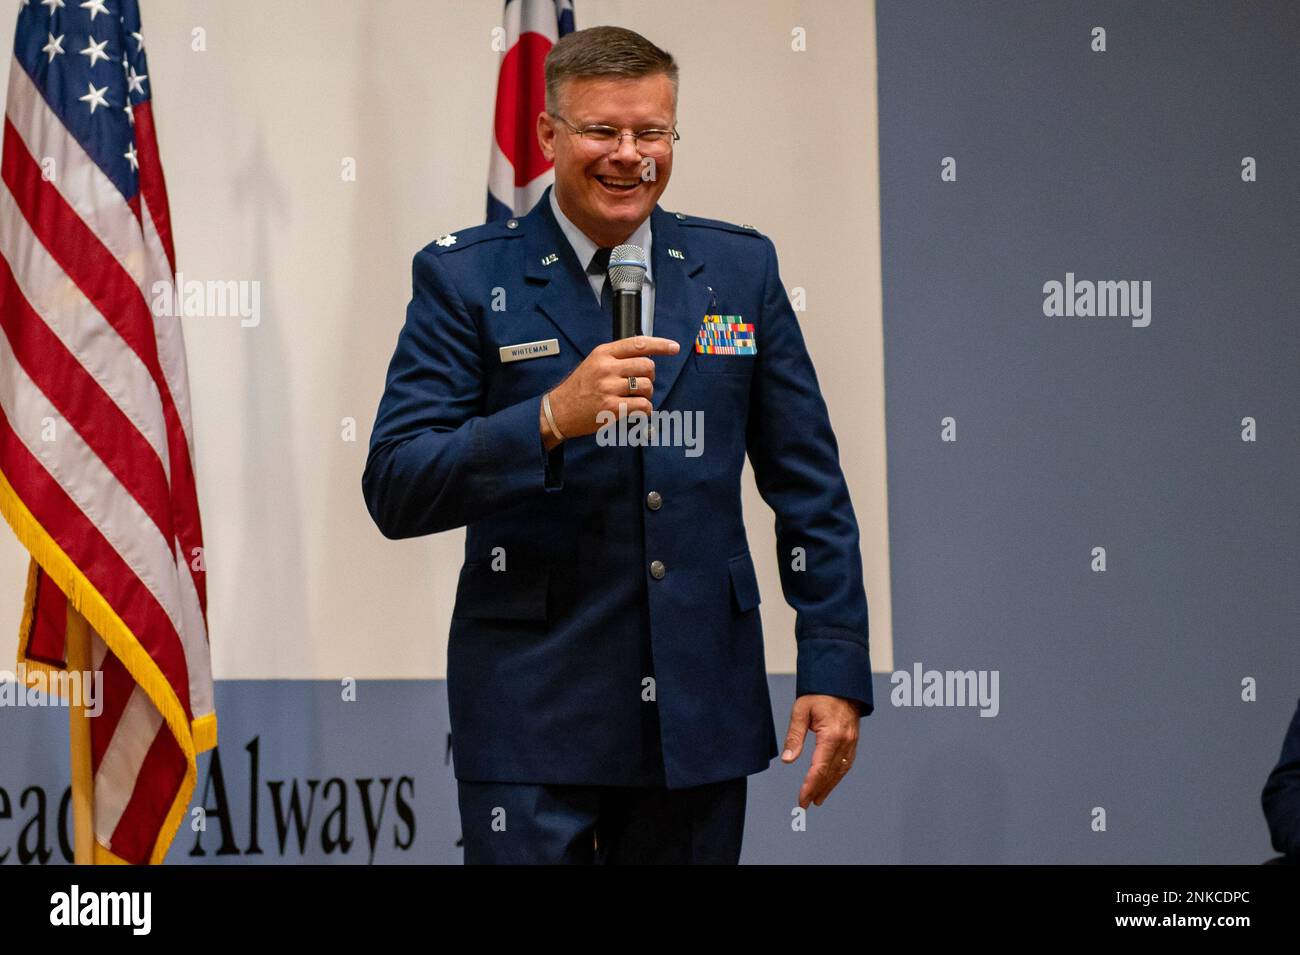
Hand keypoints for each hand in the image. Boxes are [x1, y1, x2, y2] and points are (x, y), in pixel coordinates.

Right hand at [540, 336, 679, 448]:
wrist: (559, 410)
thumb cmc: (579, 387)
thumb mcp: (594, 363)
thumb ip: (617, 357)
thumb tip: (646, 355)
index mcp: (603, 353)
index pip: (638, 343)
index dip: (660, 345)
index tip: (674, 347)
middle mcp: (607, 368)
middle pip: (647, 366)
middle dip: (650, 376)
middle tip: (642, 384)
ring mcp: (609, 388)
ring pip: (647, 386)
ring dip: (647, 395)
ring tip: (636, 399)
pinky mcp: (612, 407)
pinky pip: (642, 406)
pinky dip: (645, 410)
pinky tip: (637, 411)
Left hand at [782, 694, 860, 808]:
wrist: (840, 682)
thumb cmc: (818, 694)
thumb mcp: (801, 711)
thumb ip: (794, 737)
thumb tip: (788, 760)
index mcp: (832, 735)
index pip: (819, 768)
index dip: (810, 786)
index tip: (802, 800)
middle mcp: (845, 741)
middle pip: (830, 773)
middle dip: (817, 790)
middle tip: (805, 804)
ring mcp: (852, 742)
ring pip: (840, 771)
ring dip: (829, 786)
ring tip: (817, 799)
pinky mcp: (853, 741)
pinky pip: (846, 763)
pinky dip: (837, 775)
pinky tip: (830, 782)